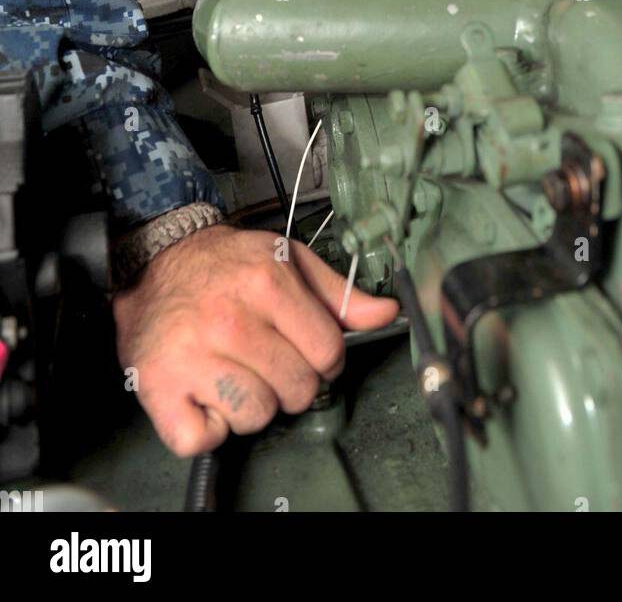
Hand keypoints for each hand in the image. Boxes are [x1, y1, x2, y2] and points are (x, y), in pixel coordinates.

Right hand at [112, 224, 398, 455]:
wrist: (157, 263)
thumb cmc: (226, 266)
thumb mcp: (288, 260)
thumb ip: (339, 294)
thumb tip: (387, 312)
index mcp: (266, 282)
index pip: (329, 353)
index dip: (323, 357)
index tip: (303, 348)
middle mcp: (229, 319)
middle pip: (298, 390)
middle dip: (289, 380)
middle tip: (264, 357)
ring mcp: (192, 355)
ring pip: (257, 417)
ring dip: (250, 403)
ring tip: (234, 370)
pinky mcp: (159, 387)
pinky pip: (204, 438)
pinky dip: (207, 427)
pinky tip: (205, 393)